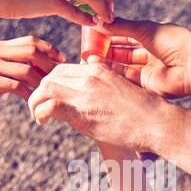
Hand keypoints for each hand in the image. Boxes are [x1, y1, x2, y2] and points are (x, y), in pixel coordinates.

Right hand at [0, 36, 64, 116]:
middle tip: (57, 78)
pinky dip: (28, 94)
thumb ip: (14, 65)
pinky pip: (16, 86)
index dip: (49, 49)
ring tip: (46, 92)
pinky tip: (32, 101)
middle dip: (48, 64)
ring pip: (26, 70)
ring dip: (40, 82)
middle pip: (31, 51)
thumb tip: (41, 67)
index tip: (61, 59)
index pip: (30, 40)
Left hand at [27, 62, 169, 152]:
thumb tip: (89, 99)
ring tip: (38, 117)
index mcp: (98, 68)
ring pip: (45, 87)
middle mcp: (89, 76)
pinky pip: (49, 104)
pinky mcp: (82, 110)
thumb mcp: (121, 90)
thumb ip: (102, 88)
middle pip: (50, 76)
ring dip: (35, 102)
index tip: (51, 98)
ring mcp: (85, 92)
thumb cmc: (143, 112)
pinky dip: (40, 112)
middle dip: (40, 91)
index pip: (63, 69)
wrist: (155, 122)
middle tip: (39, 108)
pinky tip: (42, 122)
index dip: (52, 83)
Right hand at [92, 17, 190, 98]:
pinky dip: (114, 74)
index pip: (127, 35)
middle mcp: (150, 54)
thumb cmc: (173, 42)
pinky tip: (99, 69)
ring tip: (88, 59)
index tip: (93, 34)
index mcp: (152, 37)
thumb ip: (120, 27)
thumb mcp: (143, 29)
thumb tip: (98, 21)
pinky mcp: (148, 86)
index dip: (110, 35)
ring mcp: (149, 71)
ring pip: (123, 67)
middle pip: (123, 53)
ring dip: (107, 63)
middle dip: (106, 51)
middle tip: (87, 50)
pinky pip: (127, 79)